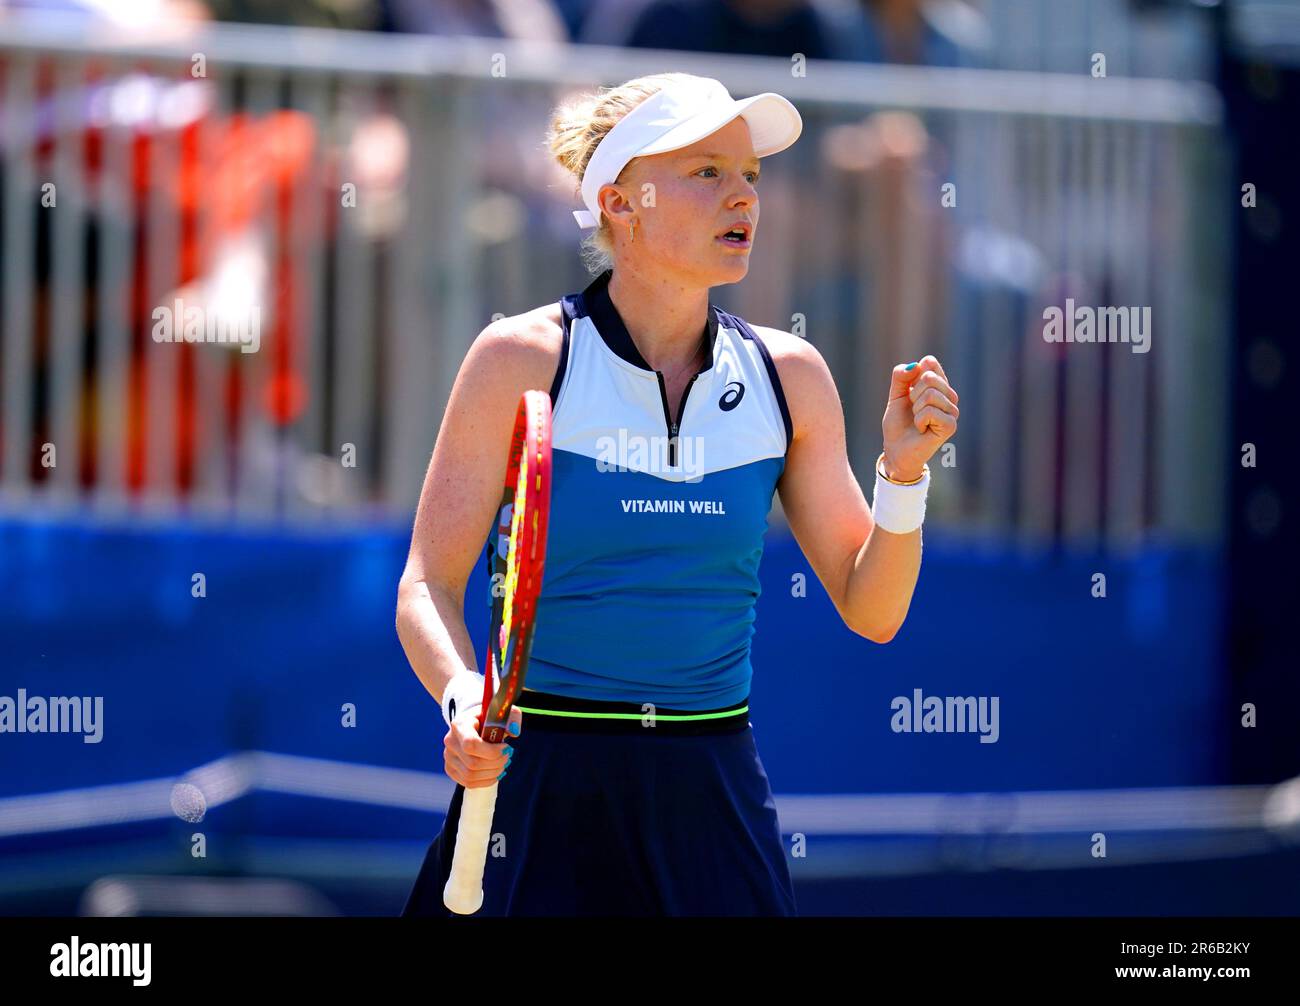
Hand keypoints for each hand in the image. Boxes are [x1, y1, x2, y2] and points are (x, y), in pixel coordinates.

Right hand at [443, 705, 522, 788]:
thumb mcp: (502, 712)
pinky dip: (487, 780)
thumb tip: (514, 732)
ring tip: (503, 763)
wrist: (473, 723)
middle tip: (508, 755)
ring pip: (471, 775)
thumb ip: (512, 717)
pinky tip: (496, 772)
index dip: (492, 751)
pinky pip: (469, 782)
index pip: (470, 744)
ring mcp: (449, 757)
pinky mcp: (451, 770)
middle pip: (473, 763)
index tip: (507, 746)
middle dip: (496, 763)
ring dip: (493, 773)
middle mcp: (450, 741)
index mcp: (460, 724)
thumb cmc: (489, 717)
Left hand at [881, 355, 959, 481]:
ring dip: (916, 409)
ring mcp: (952, 411)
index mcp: (939, 386)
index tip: (909, 393)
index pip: (930, 363)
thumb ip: (900, 377)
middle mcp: (949, 396)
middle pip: (929, 377)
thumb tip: (916, 365)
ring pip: (930, 394)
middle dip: (913, 395)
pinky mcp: (951, 425)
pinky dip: (919, 420)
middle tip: (913, 410)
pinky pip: (931, 411)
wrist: (896, 449)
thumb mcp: (895, 395)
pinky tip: (922, 429)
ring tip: (918, 420)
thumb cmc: (898, 423)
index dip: (913, 376)